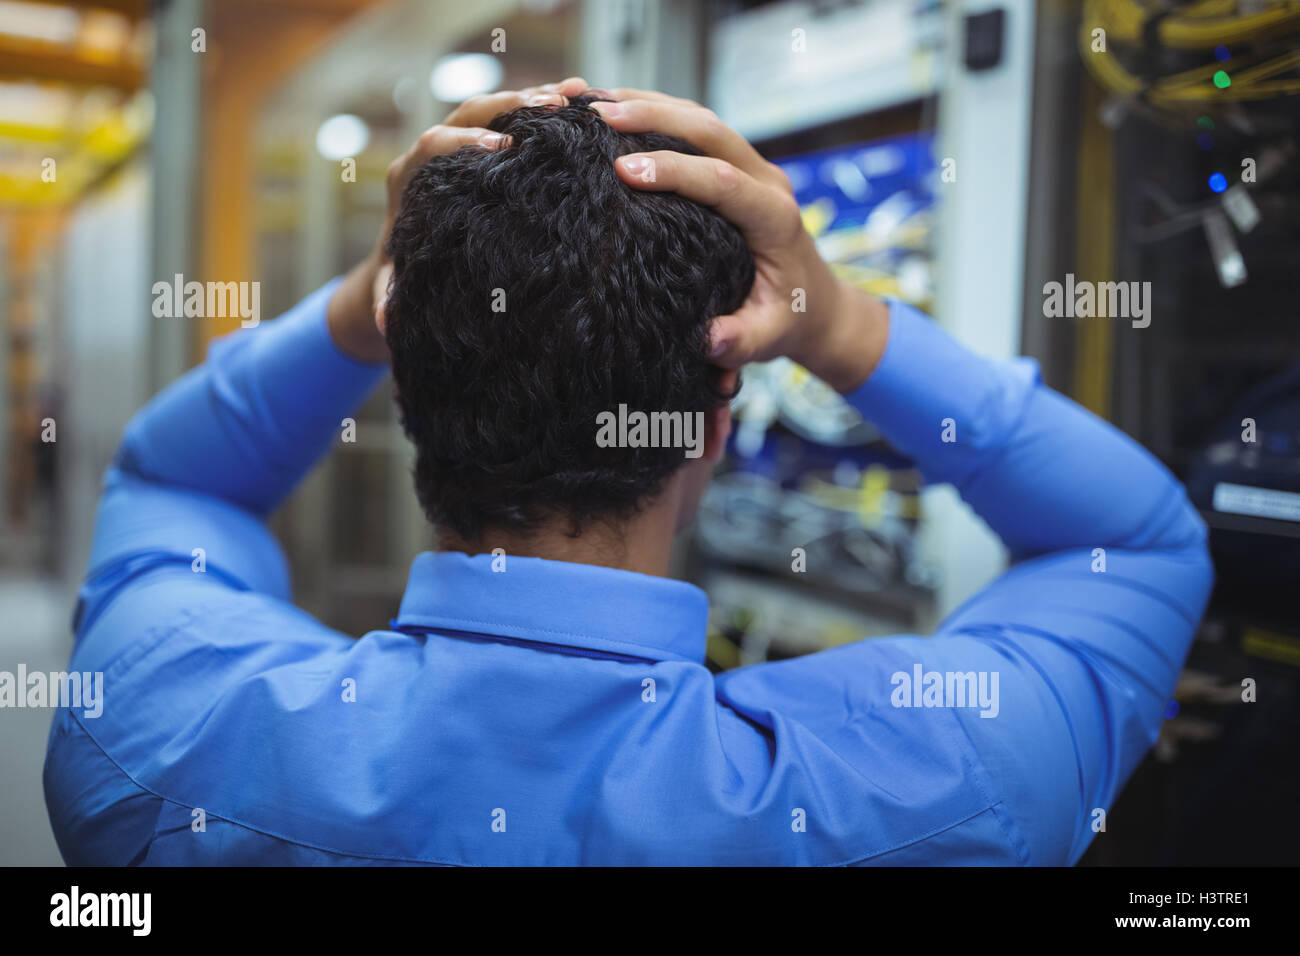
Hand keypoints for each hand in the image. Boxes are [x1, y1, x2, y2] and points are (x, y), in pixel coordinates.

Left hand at [327, 77, 589, 362]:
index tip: (502, 146)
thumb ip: (391, 298)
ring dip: (533, 96)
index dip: (466, 140)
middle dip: (511, 105)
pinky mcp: (481, 141)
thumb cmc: (401, 270)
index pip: (433, 145)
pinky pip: (511, 115)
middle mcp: (431, 151)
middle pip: (469, 112)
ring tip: (577, 94)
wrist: (399, 258)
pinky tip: (581, 100)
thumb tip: (387, 322)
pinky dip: (542, 105)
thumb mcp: (395, 285)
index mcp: (409, 177)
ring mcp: (458, 139)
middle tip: (554, 104)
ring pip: (493, 106)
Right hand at [592, 89, 888, 393]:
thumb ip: (742, 342)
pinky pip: (697, 130)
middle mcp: (767, 183)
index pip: (723, 181)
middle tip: (599, 118)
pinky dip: (657, 114)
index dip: (674, 171)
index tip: (623, 170)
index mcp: (776, 218)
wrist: (817, 304)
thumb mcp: (769, 338)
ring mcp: (753, 169)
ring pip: (702, 121)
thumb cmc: (789, 320)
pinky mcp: (737, 167)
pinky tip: (616, 111)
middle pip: (711, 132)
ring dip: (650, 106)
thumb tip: (708, 341)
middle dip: (654, 118)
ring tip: (595, 103)